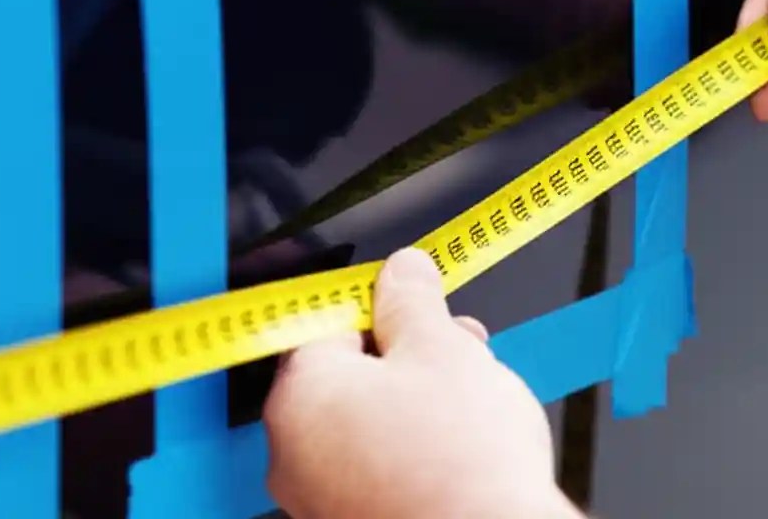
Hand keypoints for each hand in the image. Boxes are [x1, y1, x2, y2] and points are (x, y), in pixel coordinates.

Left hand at [262, 247, 581, 518]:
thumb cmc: (461, 462)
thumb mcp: (443, 348)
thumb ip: (413, 301)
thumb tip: (402, 272)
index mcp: (301, 394)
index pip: (325, 321)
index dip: (380, 303)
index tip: (415, 298)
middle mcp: (292, 453)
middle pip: (347, 375)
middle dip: (406, 353)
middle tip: (458, 346)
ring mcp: (320, 499)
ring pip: (366, 424)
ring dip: (414, 401)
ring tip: (475, 396)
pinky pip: (378, 469)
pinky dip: (412, 450)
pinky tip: (460, 445)